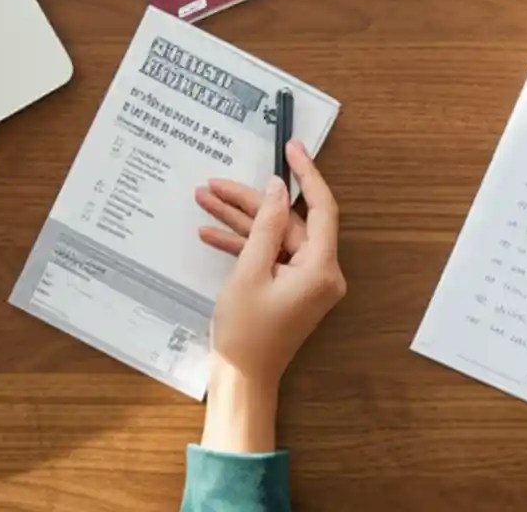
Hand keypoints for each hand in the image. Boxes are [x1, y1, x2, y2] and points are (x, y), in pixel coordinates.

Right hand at [194, 141, 345, 451]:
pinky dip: (243, 244)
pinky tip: (211, 231)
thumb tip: (278, 189)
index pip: (322, 208)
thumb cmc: (246, 332)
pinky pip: (269, 256)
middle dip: (250, 201)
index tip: (291, 148)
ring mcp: (305, 281)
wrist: (242, 379)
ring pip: (274, 236)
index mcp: (321, 268)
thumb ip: (264, 225)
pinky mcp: (289, 288)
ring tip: (204, 199)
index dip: (307, 174)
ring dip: (240, 219)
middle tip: (215, 183)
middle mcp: (320, 272)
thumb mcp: (249, 271)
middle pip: (289, 221)